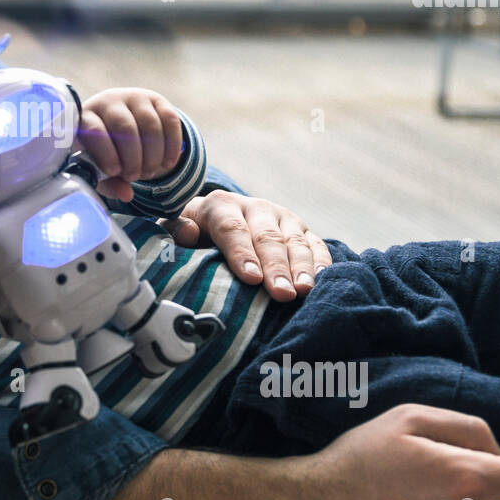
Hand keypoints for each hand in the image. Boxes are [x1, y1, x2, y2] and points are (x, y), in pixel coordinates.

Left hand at [77, 88, 184, 202]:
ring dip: (152, 154)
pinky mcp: (156, 99)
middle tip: (134, 176)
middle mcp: (109, 101)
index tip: (114, 172)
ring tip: (148, 172)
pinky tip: (168, 163)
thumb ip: (108, 183)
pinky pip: (170, 120)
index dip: (106, 153)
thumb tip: (126, 195)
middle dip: (132, 157)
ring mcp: (134, 98)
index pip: (94, 130)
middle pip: (124, 127)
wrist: (120, 125)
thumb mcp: (100, 168)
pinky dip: (172, 145)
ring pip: (149, 124)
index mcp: (86, 117)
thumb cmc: (104, 151)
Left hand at [163, 190, 332, 300]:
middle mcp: (256, 208)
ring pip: (294, 242)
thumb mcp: (178, 229)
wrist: (220, 218)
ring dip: (301, 267)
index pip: (232, 229)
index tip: (250, 278)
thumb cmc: (195, 234)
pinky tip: (322, 281)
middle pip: (267, 238)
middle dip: (275, 267)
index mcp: (222, 206)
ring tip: (303, 291)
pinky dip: (321, 261)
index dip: (241, 253)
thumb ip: (177, 230)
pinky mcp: (302, 231)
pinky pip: (316, 244)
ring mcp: (282, 218)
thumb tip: (188, 233)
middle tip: (281, 294)